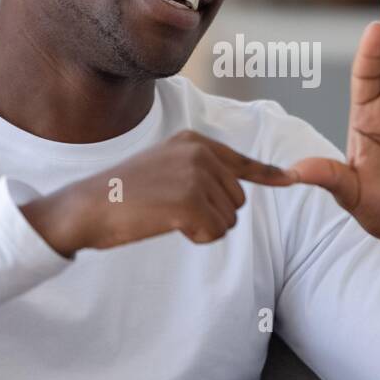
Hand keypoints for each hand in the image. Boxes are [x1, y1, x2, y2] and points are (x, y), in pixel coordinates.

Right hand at [21, 130, 297, 256]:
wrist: (88, 207)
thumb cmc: (122, 193)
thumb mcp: (164, 167)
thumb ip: (199, 171)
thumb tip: (236, 191)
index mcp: (194, 141)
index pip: (242, 162)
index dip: (268, 174)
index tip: (291, 179)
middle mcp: (200, 153)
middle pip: (237, 199)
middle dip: (213, 214)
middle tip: (172, 211)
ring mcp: (196, 175)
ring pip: (228, 219)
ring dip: (203, 228)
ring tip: (166, 216)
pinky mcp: (191, 201)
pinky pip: (215, 232)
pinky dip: (196, 237)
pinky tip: (169, 227)